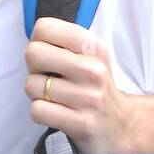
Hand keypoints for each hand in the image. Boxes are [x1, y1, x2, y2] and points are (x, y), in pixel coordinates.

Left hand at [24, 17, 134, 153]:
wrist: (122, 126)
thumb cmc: (95, 88)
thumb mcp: (90, 57)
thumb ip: (63, 43)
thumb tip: (32, 39)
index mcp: (93, 47)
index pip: (45, 28)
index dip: (38, 43)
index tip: (49, 56)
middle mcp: (93, 69)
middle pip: (33, 53)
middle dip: (33, 68)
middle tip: (48, 78)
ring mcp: (88, 97)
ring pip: (32, 85)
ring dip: (37, 94)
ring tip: (55, 98)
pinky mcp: (80, 123)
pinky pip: (37, 110)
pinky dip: (40, 112)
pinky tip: (55, 112)